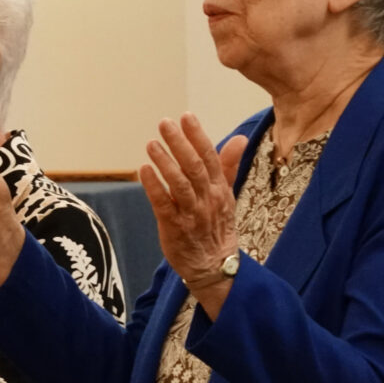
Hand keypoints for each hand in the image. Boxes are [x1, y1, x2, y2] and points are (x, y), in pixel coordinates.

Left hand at [142, 113, 244, 290]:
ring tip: (151, 144)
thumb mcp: (227, 194)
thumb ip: (228, 165)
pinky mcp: (174, 228)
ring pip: (179, 185)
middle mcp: (207, 199)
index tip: (186, 117)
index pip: (210, 157)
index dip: (198, 136)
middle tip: (165, 123)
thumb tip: (239, 138)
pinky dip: (154, 187)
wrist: (213, 266)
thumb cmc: (217, 226)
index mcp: (219, 189)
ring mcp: (191, 214)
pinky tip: (144, 170)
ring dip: (165, 162)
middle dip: (179, 144)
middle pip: (194, 167)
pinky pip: (163, 205)